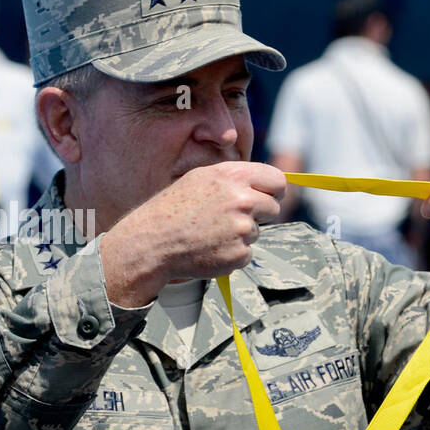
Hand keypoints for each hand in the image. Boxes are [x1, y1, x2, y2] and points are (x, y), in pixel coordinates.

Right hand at [100, 161, 284, 306]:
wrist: (153, 242)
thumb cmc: (175, 209)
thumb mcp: (201, 179)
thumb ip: (235, 180)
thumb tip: (267, 185)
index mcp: (231, 176)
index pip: (276, 180)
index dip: (274, 190)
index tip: (270, 196)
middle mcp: (240, 200)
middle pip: (273, 207)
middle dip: (260, 214)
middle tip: (234, 219)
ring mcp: (241, 228)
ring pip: (257, 231)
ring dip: (241, 234)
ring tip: (212, 232)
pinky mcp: (240, 253)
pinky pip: (247, 252)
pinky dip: (233, 253)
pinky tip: (211, 247)